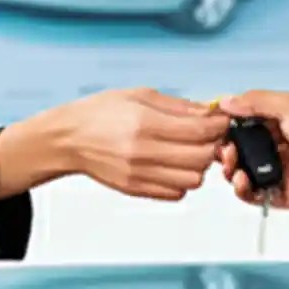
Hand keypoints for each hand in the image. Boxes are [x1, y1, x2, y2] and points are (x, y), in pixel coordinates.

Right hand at [55, 88, 228, 200]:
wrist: (67, 139)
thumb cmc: (99, 113)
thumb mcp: (139, 95)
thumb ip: (177, 106)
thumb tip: (208, 112)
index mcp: (145, 123)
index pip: (199, 130)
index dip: (218, 125)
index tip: (221, 120)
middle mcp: (143, 152)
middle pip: (201, 157)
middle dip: (211, 144)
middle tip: (206, 135)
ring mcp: (139, 174)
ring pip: (193, 180)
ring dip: (198, 165)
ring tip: (187, 151)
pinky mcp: (136, 189)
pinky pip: (176, 193)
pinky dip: (182, 180)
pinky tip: (172, 165)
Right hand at [216, 91, 288, 212]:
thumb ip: (255, 102)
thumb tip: (226, 100)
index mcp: (282, 121)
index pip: (245, 122)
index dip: (228, 125)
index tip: (213, 125)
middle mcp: (280, 146)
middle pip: (241, 149)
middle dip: (226, 148)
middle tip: (222, 148)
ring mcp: (281, 171)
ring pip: (243, 172)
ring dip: (231, 168)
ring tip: (231, 163)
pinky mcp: (283, 194)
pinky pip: (254, 194)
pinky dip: (242, 189)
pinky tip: (241, 181)